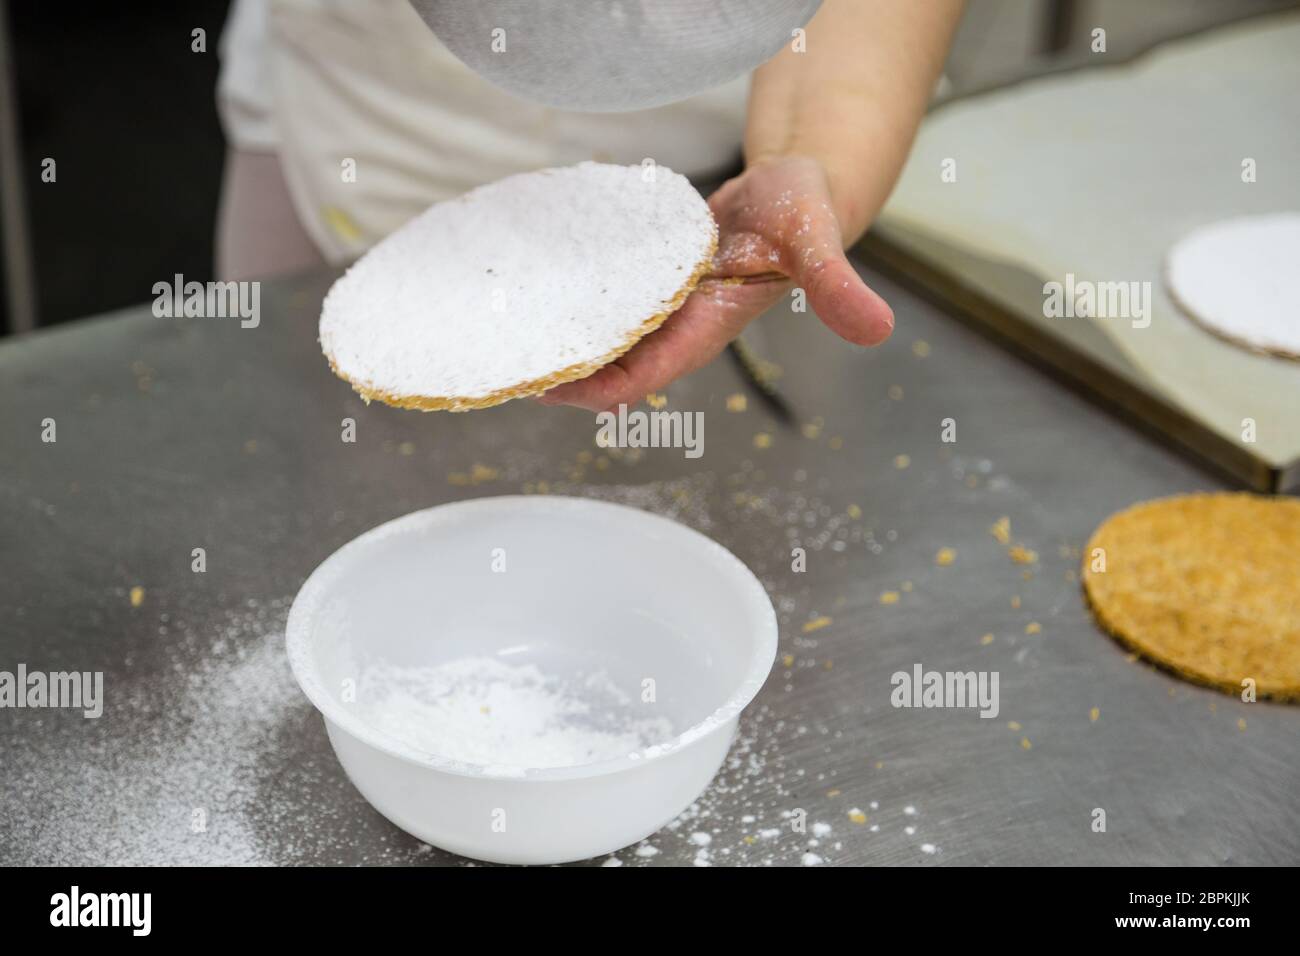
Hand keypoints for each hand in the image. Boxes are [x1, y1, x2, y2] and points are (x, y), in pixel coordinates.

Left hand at [537, 156, 893, 411]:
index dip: (595, 387)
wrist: (800, 191)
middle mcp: (680, 326)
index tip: (546, 384)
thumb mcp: (818, 241)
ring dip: (564, 341)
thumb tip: (879, 331)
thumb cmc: (806, 213)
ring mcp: (665, 306)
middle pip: (612, 366)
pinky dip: (577, 306)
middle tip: (503, 360)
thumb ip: (838, 286)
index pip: (644, 374)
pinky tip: (539, 295)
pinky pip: (609, 304)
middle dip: (562, 371)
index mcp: (708, 329)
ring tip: (506, 333)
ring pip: (606, 338)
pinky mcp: (654, 282)